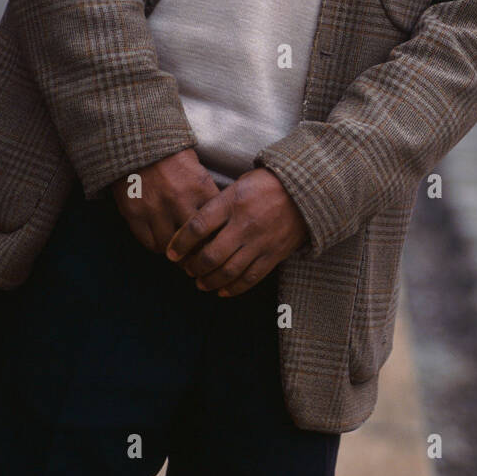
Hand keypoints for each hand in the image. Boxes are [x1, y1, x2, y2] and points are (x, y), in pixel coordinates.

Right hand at [112, 148, 220, 253]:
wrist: (138, 142)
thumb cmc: (173, 156)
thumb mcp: (198, 169)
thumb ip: (208, 195)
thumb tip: (221, 221)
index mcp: (200, 187)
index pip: (216, 224)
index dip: (218, 238)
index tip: (218, 245)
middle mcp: (179, 200)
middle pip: (195, 241)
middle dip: (199, 252)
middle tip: (200, 258)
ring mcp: (155, 208)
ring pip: (171, 246)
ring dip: (176, 252)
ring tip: (181, 252)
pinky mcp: (135, 214)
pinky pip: (149, 242)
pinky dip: (157, 245)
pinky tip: (162, 241)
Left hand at [165, 167, 309, 296]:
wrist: (306, 190)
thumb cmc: (267, 184)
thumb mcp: (239, 185)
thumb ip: (218, 205)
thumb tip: (194, 227)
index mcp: (233, 202)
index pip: (197, 227)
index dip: (179, 243)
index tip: (170, 253)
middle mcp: (244, 224)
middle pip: (210, 255)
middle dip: (194, 267)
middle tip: (187, 269)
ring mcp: (260, 242)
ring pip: (228, 271)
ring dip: (210, 281)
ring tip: (201, 283)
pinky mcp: (274, 254)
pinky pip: (250, 278)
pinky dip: (234, 288)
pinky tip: (223, 291)